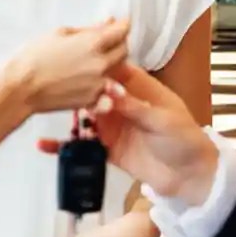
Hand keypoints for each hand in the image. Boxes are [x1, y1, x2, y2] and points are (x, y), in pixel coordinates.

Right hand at [1, 19, 129, 112]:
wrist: (21, 88)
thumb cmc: (34, 58)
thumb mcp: (59, 33)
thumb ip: (88, 29)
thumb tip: (107, 22)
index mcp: (93, 43)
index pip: (122, 30)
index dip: (122, 25)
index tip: (118, 23)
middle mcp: (101, 63)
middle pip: (124, 50)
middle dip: (118, 42)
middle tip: (105, 40)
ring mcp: (99, 84)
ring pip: (118, 69)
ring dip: (112, 62)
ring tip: (93, 59)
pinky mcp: (92, 99)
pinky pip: (107, 88)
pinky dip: (103, 81)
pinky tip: (87, 77)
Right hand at [40, 66, 218, 205]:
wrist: (191, 177)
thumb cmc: (184, 140)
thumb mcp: (162, 119)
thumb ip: (133, 105)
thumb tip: (108, 87)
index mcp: (140, 90)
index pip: (115, 70)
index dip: (96, 65)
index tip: (74, 58)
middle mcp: (123, 105)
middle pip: (94, 91)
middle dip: (75, 89)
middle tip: (52, 86)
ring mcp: (114, 127)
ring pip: (84, 116)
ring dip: (67, 115)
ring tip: (44, 109)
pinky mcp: (107, 149)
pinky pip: (83, 145)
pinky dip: (65, 145)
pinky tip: (44, 144)